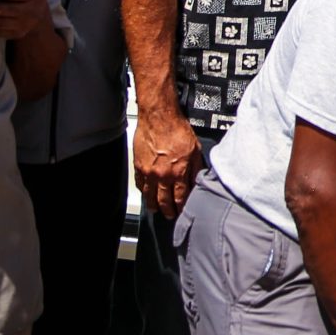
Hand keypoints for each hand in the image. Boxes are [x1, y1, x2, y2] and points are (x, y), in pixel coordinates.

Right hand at [134, 102, 201, 218]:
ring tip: (156, 210)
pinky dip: (143, 191)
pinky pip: (140, 184)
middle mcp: (162, 175)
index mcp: (178, 172)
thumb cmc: (178, 129)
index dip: (182, 206)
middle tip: (170, 216)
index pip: (181, 197)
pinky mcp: (138, 165)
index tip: (182, 211)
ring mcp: (148, 172)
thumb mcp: (195, 149)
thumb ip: (195, 168)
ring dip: (153, 205)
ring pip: (150, 195)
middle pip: (164, 200)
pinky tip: (146, 194)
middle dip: (168, 210)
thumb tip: (197, 182)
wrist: (159, 117)